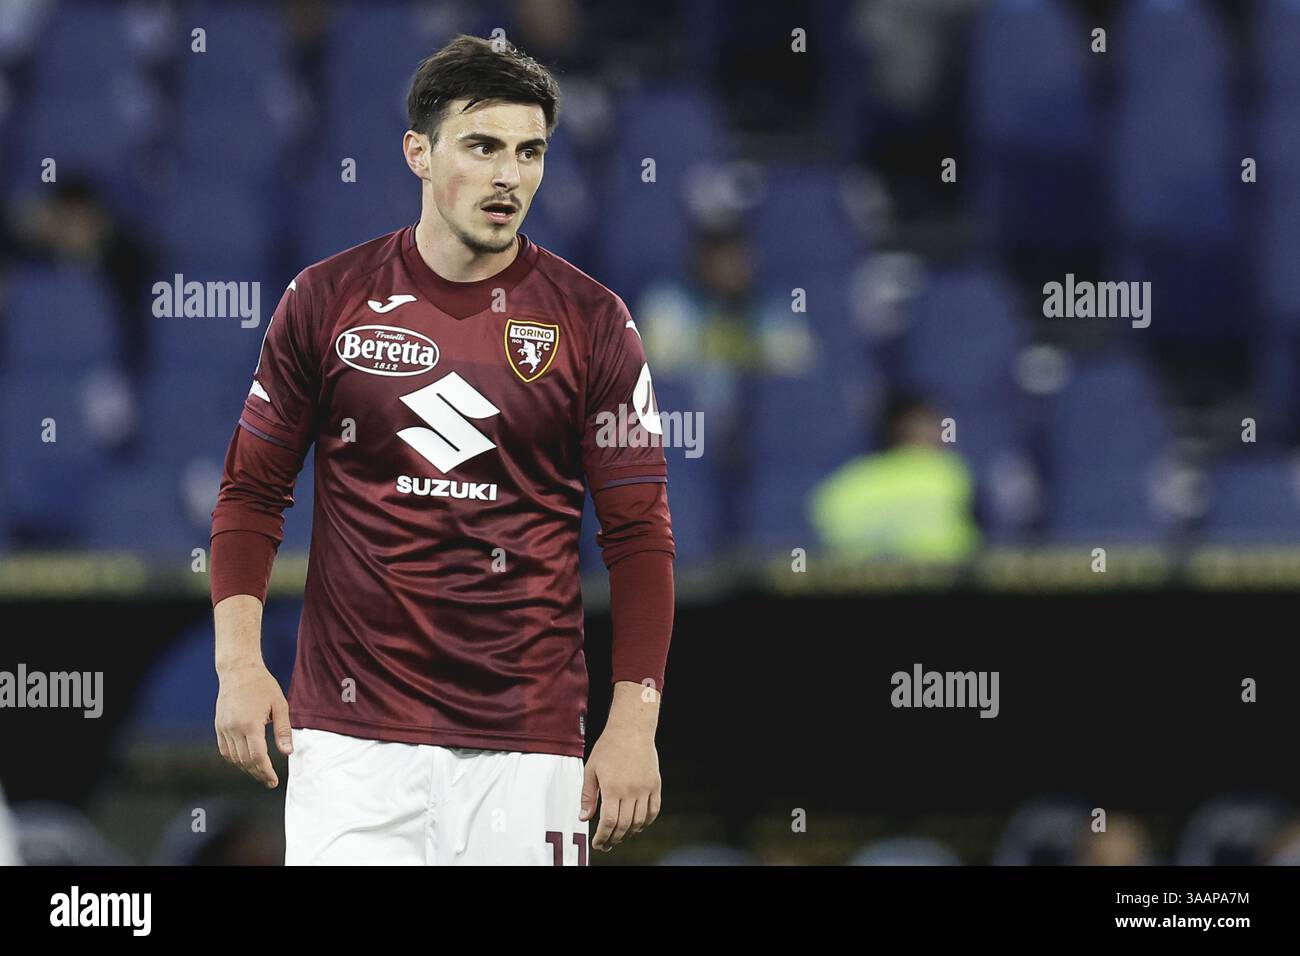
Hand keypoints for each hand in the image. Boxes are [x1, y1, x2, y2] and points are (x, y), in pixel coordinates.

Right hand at [214, 660, 291, 787]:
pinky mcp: (218, 726)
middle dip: (258, 774)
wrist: (238, 670)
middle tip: (269, 781)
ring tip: (260, 772)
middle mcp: (233, 728)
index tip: (274, 781)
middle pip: (245, 761)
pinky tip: (246, 761)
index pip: (257, 757)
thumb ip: (283, 731)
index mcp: (250, 724)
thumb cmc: (263, 685)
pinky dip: (235, 759)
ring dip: (246, 769)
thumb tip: (287, 753)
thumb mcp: (280, 705)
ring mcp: (223, 728)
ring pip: (233, 758)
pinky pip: (225, 750)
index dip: (266, 772)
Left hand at [580, 723, 660, 851]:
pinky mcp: (655, 785)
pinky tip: (638, 825)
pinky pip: (654, 811)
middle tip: (607, 843)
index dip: (603, 837)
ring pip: (639, 821)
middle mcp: (631, 791)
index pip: (609, 823)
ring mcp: (645, 788)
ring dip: (630, 833)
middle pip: (624, 826)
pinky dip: (646, 822)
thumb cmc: (609, 747)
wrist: (631, 729)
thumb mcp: (591, 770)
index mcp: (612, 788)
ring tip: (621, 836)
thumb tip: (584, 818)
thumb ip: (588, 796)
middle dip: (614, 839)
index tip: (598, 843)